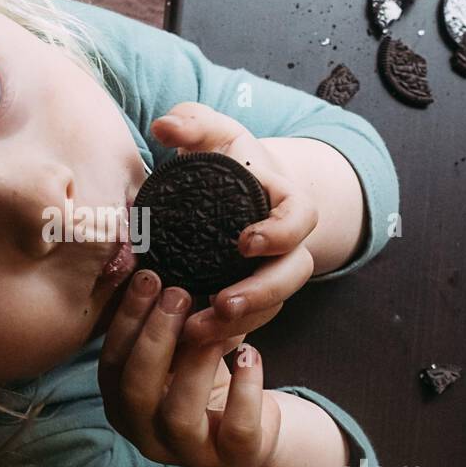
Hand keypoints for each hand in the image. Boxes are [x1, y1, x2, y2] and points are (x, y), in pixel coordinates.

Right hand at [97, 269, 281, 466]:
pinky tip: (251, 353)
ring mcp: (189, 452)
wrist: (249, 426)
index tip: (147, 277)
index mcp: (123, 404)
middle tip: (178, 293)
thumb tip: (154, 262)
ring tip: (216, 324)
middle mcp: (147, 434)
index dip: (127, 321)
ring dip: (196, 362)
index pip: (112, 364)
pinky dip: (245, 388)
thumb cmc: (203, 376)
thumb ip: (165, 321)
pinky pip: (236, 429)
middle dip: (155, 338)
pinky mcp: (234, 458)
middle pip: (136, 391)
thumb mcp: (179, 348)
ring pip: (179, 414)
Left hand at [149, 102, 318, 345]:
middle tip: (223, 304)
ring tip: (197, 331)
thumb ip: (192, 122)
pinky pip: (250, 324)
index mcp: (287, 203)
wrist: (235, 189)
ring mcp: (272, 275)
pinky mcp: (252, 299)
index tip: (245, 242)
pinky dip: (224, 335)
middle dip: (262, 293)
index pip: (300, 219)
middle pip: (292, 276)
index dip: (280, 233)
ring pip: (271, 307)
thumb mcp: (211, 133)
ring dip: (240, 323)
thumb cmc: (225, 158)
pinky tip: (191, 344)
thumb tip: (165, 127)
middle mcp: (288, 245)